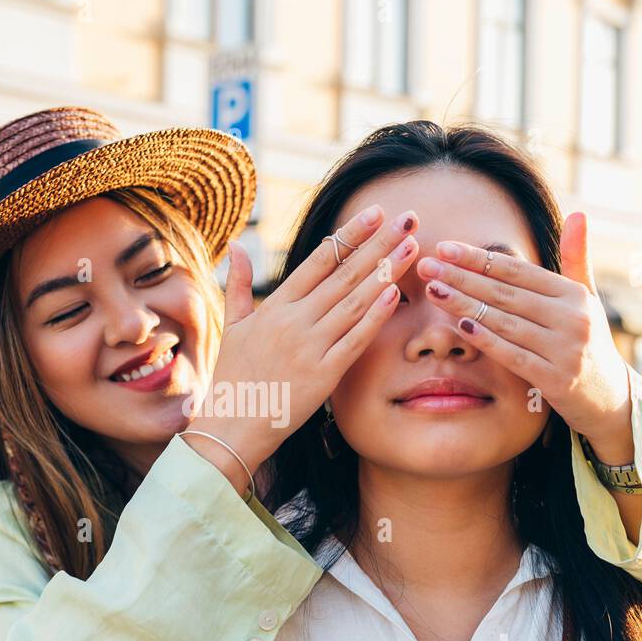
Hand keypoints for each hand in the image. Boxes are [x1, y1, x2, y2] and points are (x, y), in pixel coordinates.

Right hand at [183, 204, 421, 492]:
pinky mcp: (322, 375)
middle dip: (378, 244)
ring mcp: (309, 347)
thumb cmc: (233, 379)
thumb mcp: (232, 327)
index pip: (319, 260)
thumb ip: (238, 285)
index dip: (350, 235)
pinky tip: (396, 293)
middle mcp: (293, 321)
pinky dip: (375, 316)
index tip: (375, 213)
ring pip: (354, 301)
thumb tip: (237, 247)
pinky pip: (354, 340)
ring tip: (412, 247)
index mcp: (274, 306)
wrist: (230, 427)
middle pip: (344, 274)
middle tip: (407, 219)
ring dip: (386, 272)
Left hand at [416, 212, 634, 463]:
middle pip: (505, 293)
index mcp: (574, 295)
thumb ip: (577, 258)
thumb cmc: (589, 342)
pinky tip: (460, 325)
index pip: (517, 271)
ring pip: (504, 321)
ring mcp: (564, 349)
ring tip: (433, 290)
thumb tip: (579, 213)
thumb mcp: (588, 299)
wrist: (610, 398)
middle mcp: (571, 318)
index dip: (478, 258)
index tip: (445, 248)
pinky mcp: (555, 379)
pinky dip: (486, 339)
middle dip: (461, 278)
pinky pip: (513, 355)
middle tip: (426, 266)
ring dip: (464, 304)